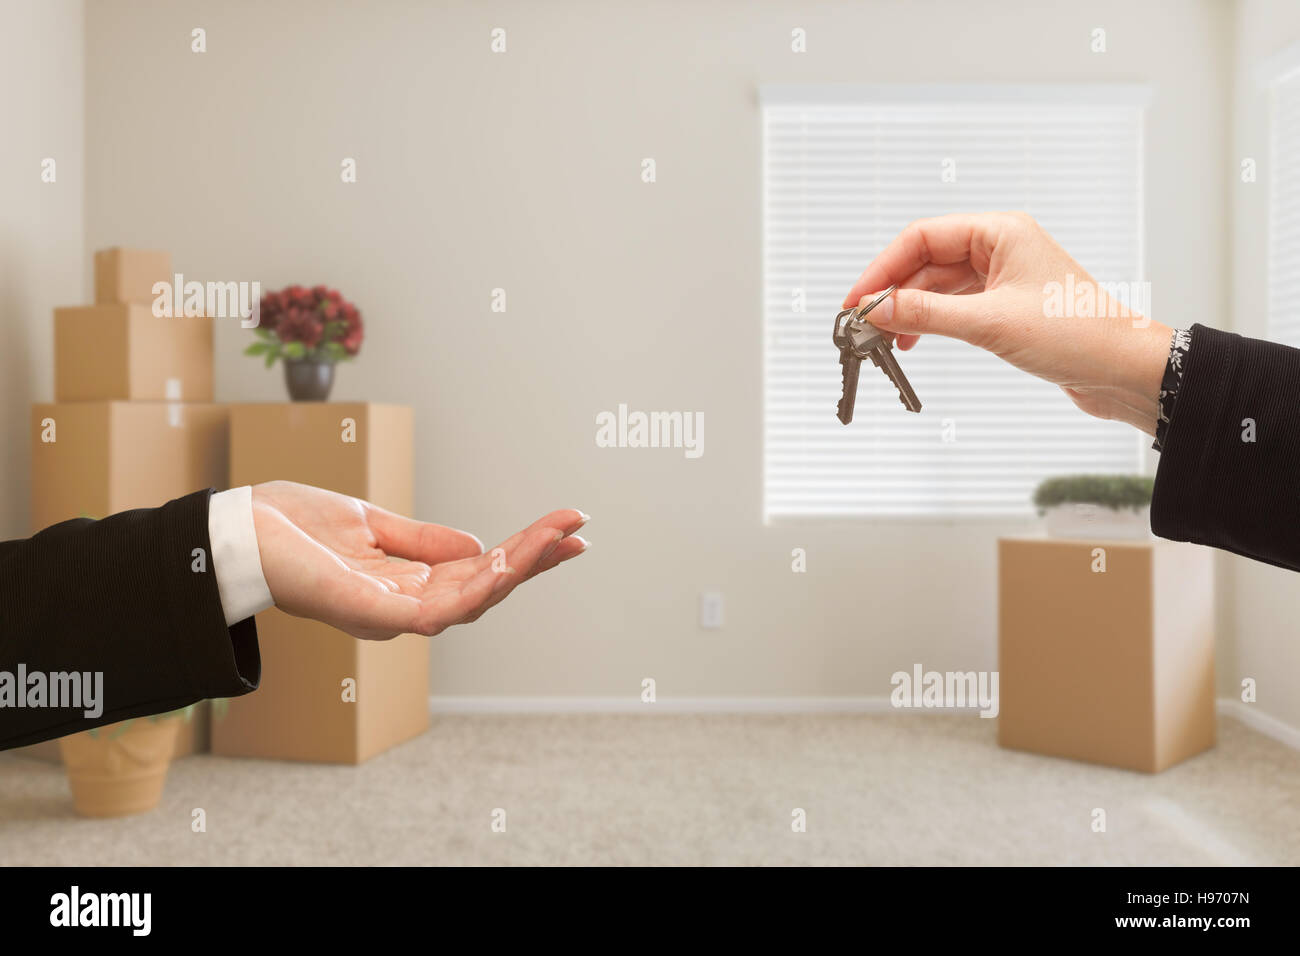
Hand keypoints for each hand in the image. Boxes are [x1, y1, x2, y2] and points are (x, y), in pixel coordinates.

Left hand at [248, 481, 588, 639]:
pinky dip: (477, 587)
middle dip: (535, 559)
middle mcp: (403, 607)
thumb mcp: (369, 524)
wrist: (231, 531)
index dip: (522, 552)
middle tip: (579, 529)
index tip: (565, 527)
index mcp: (404, 584)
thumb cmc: (288, 528)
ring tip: (557, 538)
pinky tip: (506, 560)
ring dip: (518, 568)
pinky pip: (439, 610)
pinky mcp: (373, 615)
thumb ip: (421, 541)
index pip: (477, 572)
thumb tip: (477, 546)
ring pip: (472, 599)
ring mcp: (390, 614)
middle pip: (485, 588)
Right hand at [842, 212, 1172, 434]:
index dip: (884, 268)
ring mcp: (1003, 278)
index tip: (858, 299)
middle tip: (863, 322)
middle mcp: (1000, 248)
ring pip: (938, 286)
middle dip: (892, 290)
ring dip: (908, 310)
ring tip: (883, 337)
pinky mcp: (1005, 307)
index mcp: (1000, 232)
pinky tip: (912, 340)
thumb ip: (926, 314)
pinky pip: (954, 306)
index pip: (923, 237)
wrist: (1123, 369)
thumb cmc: (1078, 334)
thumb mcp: (989, 323)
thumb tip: (878, 308)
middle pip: (926, 260)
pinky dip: (929, 322)